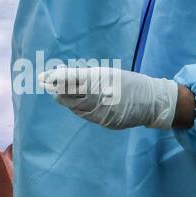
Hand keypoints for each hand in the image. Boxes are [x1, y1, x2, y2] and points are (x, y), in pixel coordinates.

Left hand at [40, 66, 181, 129]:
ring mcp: (100, 112)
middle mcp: (97, 97)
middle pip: (66, 94)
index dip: (54, 78)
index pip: (68, 79)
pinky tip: (74, 102)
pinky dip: (76, 107)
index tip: (43, 76)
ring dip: (63, 98)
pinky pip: (84, 114)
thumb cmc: (128, 83)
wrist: (152, 102)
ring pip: (73, 106)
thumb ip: (84, 76)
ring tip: (56, 92)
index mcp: (98, 80)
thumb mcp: (107, 74)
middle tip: (45, 83)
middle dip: (54, 88)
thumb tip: (61, 74)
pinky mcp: (103, 122)